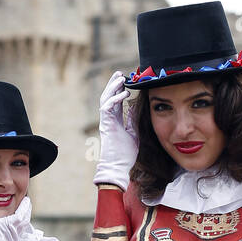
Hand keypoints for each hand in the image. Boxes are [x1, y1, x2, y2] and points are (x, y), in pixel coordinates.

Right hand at [93, 70, 138, 189]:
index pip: (115, 101)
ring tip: (121, 78)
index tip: (126, 80)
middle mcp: (108, 119)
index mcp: (114, 120)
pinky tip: (123, 93)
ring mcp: (106, 122)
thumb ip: (133, 120)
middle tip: (120, 73)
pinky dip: (115, 99)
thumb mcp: (134, 133)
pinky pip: (107, 108)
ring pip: (105, 99)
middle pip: (108, 96)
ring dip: (112, 87)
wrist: (118, 167)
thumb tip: (136, 107)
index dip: (119, 90)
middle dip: (113, 84)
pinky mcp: (106, 125)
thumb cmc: (125, 154)